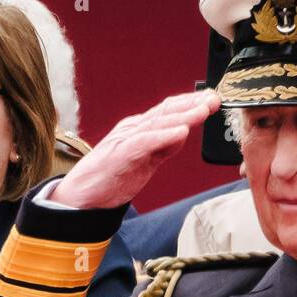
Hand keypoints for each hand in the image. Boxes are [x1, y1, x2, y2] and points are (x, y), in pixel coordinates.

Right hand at [52, 90, 219, 210]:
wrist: (81, 197)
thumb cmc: (110, 180)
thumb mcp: (145, 163)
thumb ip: (163, 149)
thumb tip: (183, 134)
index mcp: (139, 130)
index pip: (169, 112)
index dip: (191, 104)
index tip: (212, 101)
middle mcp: (134, 129)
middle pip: (167, 111)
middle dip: (193, 104)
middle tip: (215, 99)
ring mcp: (126, 139)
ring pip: (159, 122)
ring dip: (184, 115)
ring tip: (204, 110)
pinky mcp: (121, 153)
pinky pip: (146, 141)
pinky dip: (164, 135)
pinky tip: (181, 131)